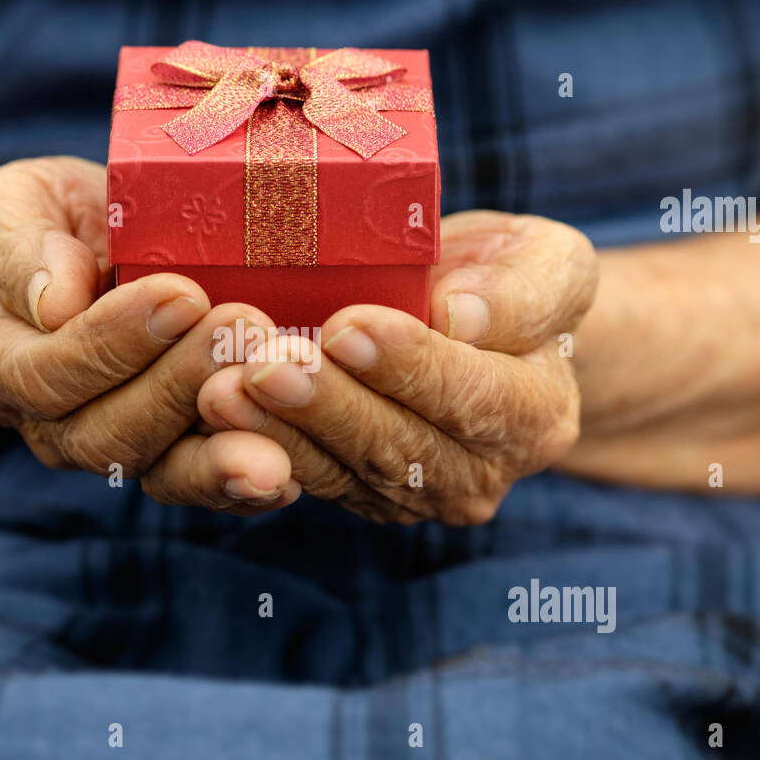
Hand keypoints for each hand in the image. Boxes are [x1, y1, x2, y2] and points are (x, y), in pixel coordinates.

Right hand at [0, 156, 302, 513]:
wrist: (84, 261)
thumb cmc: (49, 225)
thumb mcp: (13, 205)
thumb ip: (16, 244)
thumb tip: (55, 301)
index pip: (46, 373)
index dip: (112, 342)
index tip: (180, 294)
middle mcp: (50, 425)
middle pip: (107, 434)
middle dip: (181, 388)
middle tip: (248, 335)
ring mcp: (115, 449)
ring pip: (159, 472)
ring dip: (219, 455)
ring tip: (275, 436)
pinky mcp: (172, 460)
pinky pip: (203, 487)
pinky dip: (245, 485)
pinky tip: (290, 474)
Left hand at [195, 211, 597, 523]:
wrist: (482, 326)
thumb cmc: (512, 281)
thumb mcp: (547, 263)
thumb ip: (523, 291)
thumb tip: (459, 317)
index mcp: (534, 417)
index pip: (472, 398)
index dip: (409, 367)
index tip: (348, 327)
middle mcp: (478, 474)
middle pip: (397, 447)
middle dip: (325, 406)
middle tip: (265, 364)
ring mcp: (415, 495)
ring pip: (340, 469)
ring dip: (276, 432)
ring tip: (222, 390)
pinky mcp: (358, 494)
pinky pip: (304, 476)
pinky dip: (255, 445)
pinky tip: (211, 413)